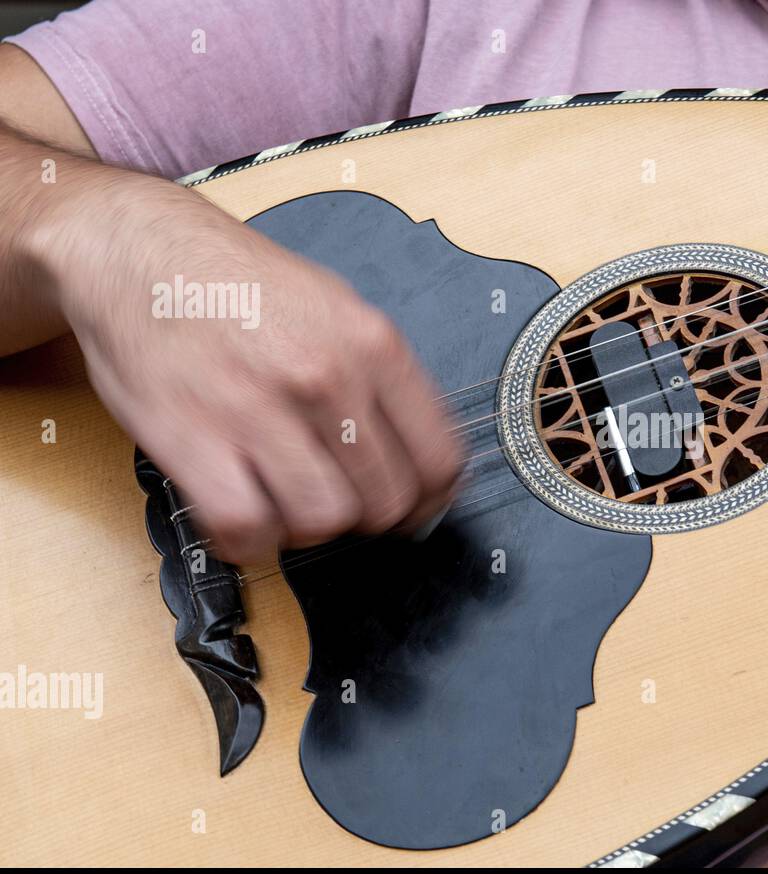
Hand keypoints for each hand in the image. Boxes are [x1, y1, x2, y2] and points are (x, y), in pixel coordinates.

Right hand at [23, 168, 461, 563]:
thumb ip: (382, 381)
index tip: (415, 508)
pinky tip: (244, 513)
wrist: (138, 251)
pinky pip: (249, 528)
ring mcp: (261, 410)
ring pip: (324, 521)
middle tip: (338, 498)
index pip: (440, 458)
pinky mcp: (195, 440)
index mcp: (372, 344)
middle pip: (386, 500)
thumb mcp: (337, 307)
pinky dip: (250, 540)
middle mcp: (326, 377)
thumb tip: (419, 457)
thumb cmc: (238, 285)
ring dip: (308, 527)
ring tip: (286, 499)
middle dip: (367, 516)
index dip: (430, 499)